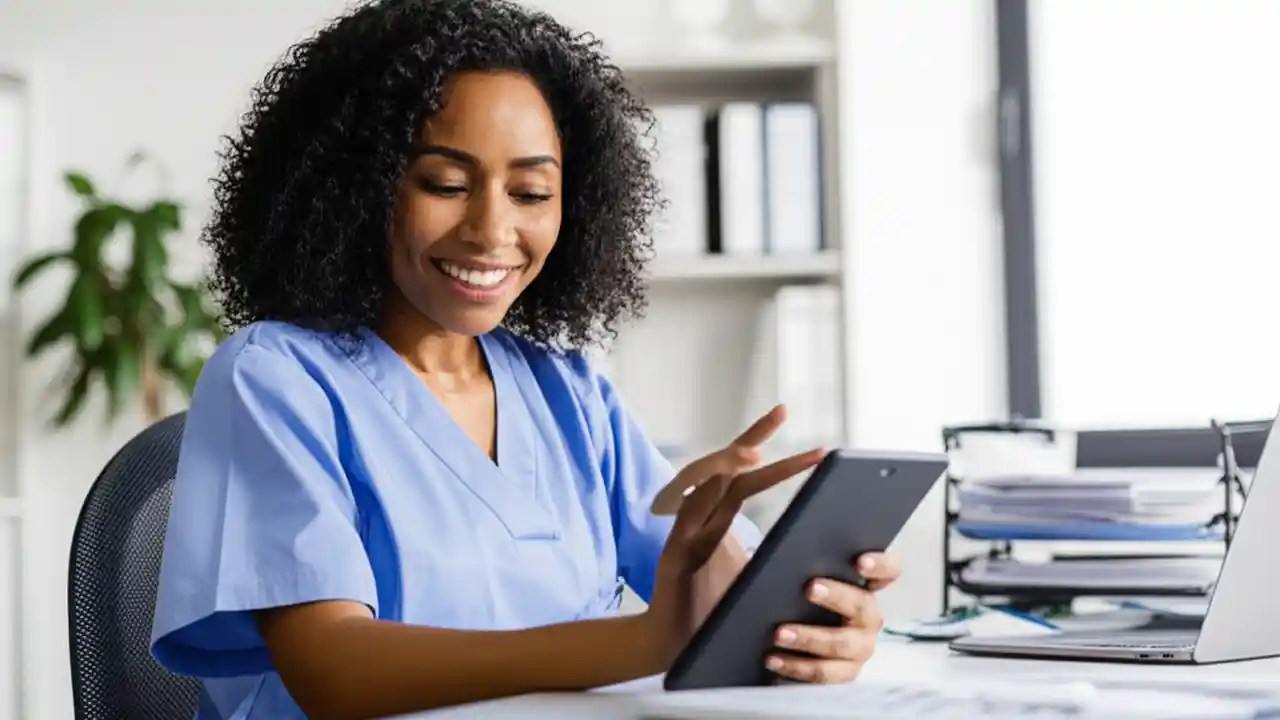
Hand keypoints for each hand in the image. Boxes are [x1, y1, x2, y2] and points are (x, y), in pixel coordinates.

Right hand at [643, 405, 824, 664]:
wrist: (670, 647)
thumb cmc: (710, 613)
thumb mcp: (751, 578)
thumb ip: (773, 556)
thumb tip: (822, 549)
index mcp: (717, 520)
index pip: (748, 479)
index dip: (778, 459)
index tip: (815, 447)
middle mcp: (701, 519)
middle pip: (727, 468)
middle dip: (754, 437)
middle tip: (782, 410)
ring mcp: (685, 534)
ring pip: (703, 484)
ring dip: (727, 462)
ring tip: (753, 450)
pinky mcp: (672, 554)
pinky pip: (687, 516)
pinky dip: (703, 494)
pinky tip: (720, 479)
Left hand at [764, 552, 901, 682]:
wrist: (781, 635)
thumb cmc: (793, 597)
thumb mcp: (790, 575)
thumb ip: (784, 561)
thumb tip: (757, 555)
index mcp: (864, 586)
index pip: (887, 570)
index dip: (879, 565)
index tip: (859, 562)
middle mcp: (868, 617)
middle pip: (863, 605)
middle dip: (837, 596)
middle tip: (810, 589)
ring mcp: (859, 647)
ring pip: (842, 644)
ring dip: (810, 638)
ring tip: (780, 634)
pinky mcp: (843, 673)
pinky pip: (823, 673)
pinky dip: (796, 667)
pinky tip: (773, 658)